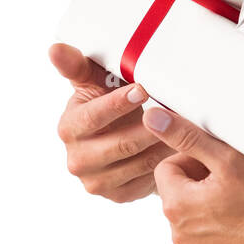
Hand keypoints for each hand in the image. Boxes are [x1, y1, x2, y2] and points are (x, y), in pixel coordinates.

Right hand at [50, 43, 183, 202]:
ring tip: (188, 126)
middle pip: (122, 144)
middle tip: (178, 111)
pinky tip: (184, 147)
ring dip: (166, 144)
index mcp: (69, 128)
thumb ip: (77, 66)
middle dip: (152, 127)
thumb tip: (54, 49)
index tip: (143, 89)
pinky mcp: (118, 195)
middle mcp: (77, 159)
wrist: (120, 137)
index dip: (117, 104)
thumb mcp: (95, 83)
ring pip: (140, 162)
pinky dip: (169, 162)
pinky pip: (149, 179)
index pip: (93, 116)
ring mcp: (97, 181)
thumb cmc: (108, 101)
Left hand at [145, 104, 243, 243]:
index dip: (193, 159)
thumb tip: (154, 120)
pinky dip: (221, 227)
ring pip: (194, 216)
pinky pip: (208, 238)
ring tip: (242, 200)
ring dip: (210, 205)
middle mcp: (180, 234)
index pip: (167, 167)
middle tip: (234, 178)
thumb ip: (188, 136)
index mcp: (176, 205)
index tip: (218, 162)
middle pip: (179, 193)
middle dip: (201, 181)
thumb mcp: (227, 158)